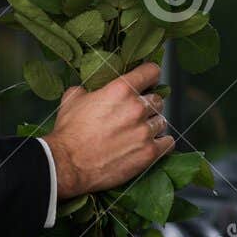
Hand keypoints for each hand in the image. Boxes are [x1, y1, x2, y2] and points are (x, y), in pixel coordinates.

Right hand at [43, 61, 173, 200]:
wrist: (68, 164)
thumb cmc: (68, 134)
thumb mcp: (72, 100)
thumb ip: (87, 90)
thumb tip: (89, 91)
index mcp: (121, 90)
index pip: (151, 72)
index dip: (150, 75)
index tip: (149, 79)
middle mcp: (137, 108)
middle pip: (157, 100)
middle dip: (148, 105)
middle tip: (137, 114)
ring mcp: (145, 131)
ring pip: (162, 122)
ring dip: (153, 125)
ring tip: (140, 132)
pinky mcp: (149, 153)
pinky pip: (168, 143)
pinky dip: (162, 143)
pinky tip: (154, 144)